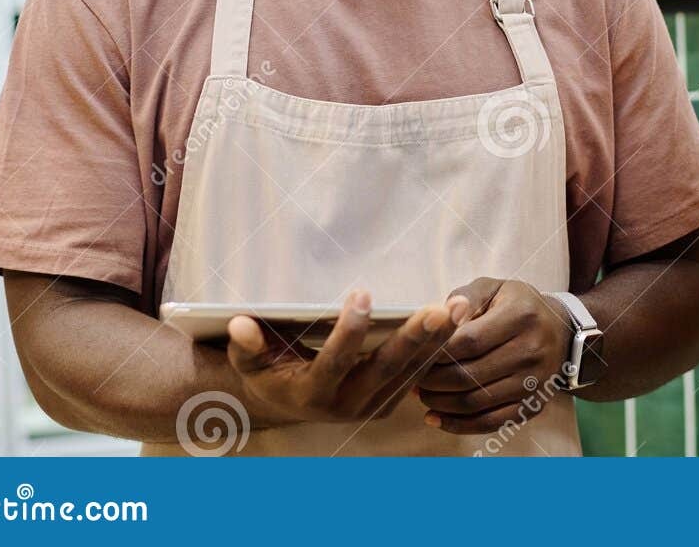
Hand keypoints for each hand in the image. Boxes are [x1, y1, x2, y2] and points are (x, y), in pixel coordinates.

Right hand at [225, 290, 467, 424]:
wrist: (287, 405)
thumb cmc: (268, 372)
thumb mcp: (249, 361)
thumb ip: (246, 344)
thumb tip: (238, 322)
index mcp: (312, 394)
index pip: (335, 362)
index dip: (349, 330)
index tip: (361, 291)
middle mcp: (347, 406)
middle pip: (386, 369)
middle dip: (415, 337)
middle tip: (440, 308)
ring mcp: (373, 406)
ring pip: (410, 371)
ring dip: (438, 339)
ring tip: (459, 306)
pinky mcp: (390, 401)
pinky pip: (418, 373)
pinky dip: (438, 346)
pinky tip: (457, 318)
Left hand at [415, 278, 572, 434]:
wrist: (561, 331)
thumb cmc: (517, 306)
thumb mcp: (494, 288)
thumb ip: (465, 298)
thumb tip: (441, 317)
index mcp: (521, 316)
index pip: (469, 341)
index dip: (437, 352)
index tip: (417, 354)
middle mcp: (532, 351)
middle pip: (469, 375)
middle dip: (433, 381)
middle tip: (414, 377)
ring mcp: (534, 382)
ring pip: (476, 403)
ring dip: (440, 403)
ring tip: (422, 394)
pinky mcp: (533, 405)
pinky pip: (491, 423)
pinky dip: (458, 425)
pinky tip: (436, 417)